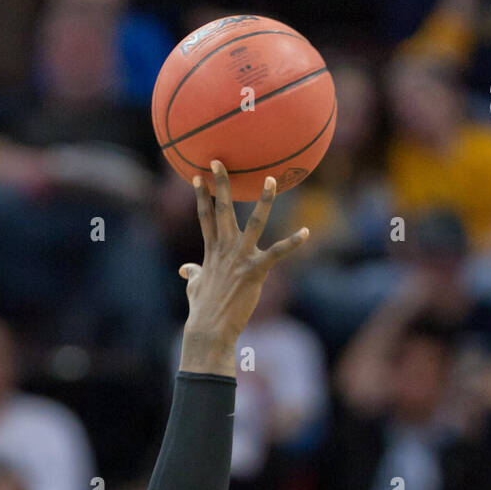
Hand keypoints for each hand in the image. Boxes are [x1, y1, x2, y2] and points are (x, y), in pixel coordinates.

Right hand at [179, 161, 308, 373]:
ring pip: (253, 223)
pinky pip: (277, 253)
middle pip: (222, 210)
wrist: (210, 329)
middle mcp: (225, 249)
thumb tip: (185, 270)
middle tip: (219, 160)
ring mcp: (240, 258)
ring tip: (270, 180)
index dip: (201, 195)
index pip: (204, 217)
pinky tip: (306, 232)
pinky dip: (293, 243)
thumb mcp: (195, 286)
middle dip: (220, 184)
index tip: (197, 175)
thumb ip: (193, 273)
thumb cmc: (202, 310)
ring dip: (263, 201)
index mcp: (211, 250)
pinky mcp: (255, 271)